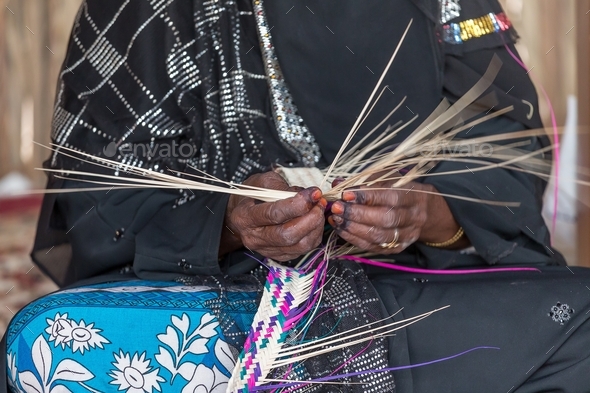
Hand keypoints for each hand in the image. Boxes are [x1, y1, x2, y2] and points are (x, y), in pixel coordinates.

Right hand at [222, 171, 326, 260]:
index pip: (274, 214)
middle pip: (287, 235)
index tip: (313, 193)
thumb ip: (282, 187)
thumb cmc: (253, 196)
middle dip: (310, 218)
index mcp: (245, 217)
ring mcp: (267, 249)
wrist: (242, 216)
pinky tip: (314, 222)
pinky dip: (314, 235)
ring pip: (299, 245)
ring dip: (315, 227)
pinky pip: (303, 250)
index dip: (298, 204)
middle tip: (319, 203)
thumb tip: (307, 194)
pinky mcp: (279, 255)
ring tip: (318, 210)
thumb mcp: (262, 182)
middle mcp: (254, 237)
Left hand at [328, 181, 466, 253]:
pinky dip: (355, 239)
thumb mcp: (389, 180)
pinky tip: (342, 230)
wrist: (425, 212)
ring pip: (379, 236)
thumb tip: (338, 183)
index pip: (391, 197)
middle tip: (337, 208)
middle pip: (385, 219)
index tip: (346, 194)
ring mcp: (406, 235)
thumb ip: (364, 181)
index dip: (367, 196)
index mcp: (413, 196)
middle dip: (357, 214)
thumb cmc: (402, 191)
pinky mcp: (397, 248)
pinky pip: (374, 247)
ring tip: (336, 219)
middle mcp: (413, 217)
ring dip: (353, 228)